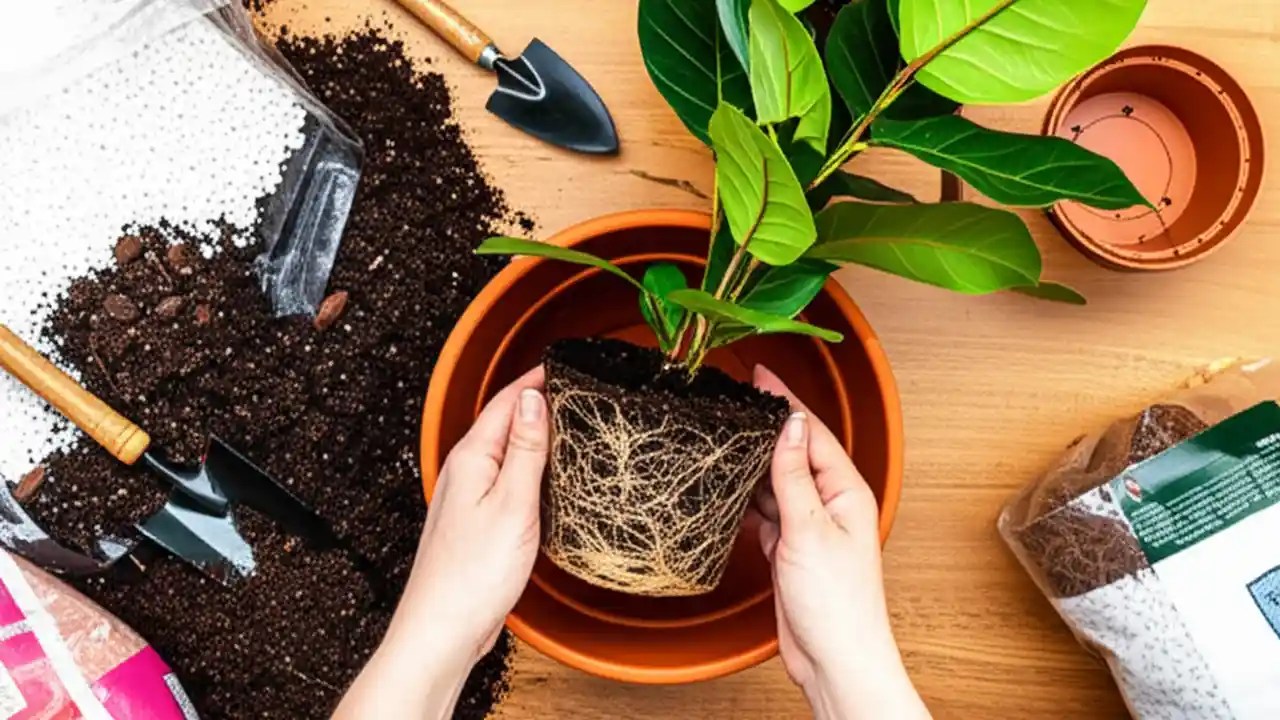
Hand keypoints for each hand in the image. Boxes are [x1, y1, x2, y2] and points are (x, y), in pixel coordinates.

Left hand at [334, 368, 547, 719]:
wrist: (441, 631)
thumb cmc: (472, 576)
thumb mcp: (513, 505)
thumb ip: (526, 451)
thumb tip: (534, 400)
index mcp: (471, 458)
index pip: (505, 402)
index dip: (535, 380)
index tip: (565, 365)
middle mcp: (464, 472)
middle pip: (503, 423)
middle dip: (536, 404)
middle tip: (576, 392)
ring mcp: (467, 498)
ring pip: (505, 453)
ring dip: (533, 437)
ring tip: (569, 428)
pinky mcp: (475, 523)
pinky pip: (504, 481)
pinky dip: (528, 470)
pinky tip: (546, 482)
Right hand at [752, 366, 927, 719]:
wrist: (835, 660)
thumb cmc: (838, 604)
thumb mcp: (810, 530)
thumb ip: (794, 476)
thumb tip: (788, 425)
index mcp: (845, 491)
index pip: (811, 432)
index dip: (784, 401)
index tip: (759, 374)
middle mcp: (829, 503)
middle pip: (793, 451)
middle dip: (765, 426)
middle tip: (732, 400)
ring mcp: (809, 526)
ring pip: (776, 481)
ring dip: (753, 463)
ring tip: (723, 437)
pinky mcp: (790, 548)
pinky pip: (766, 510)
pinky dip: (747, 498)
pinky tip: (727, 488)